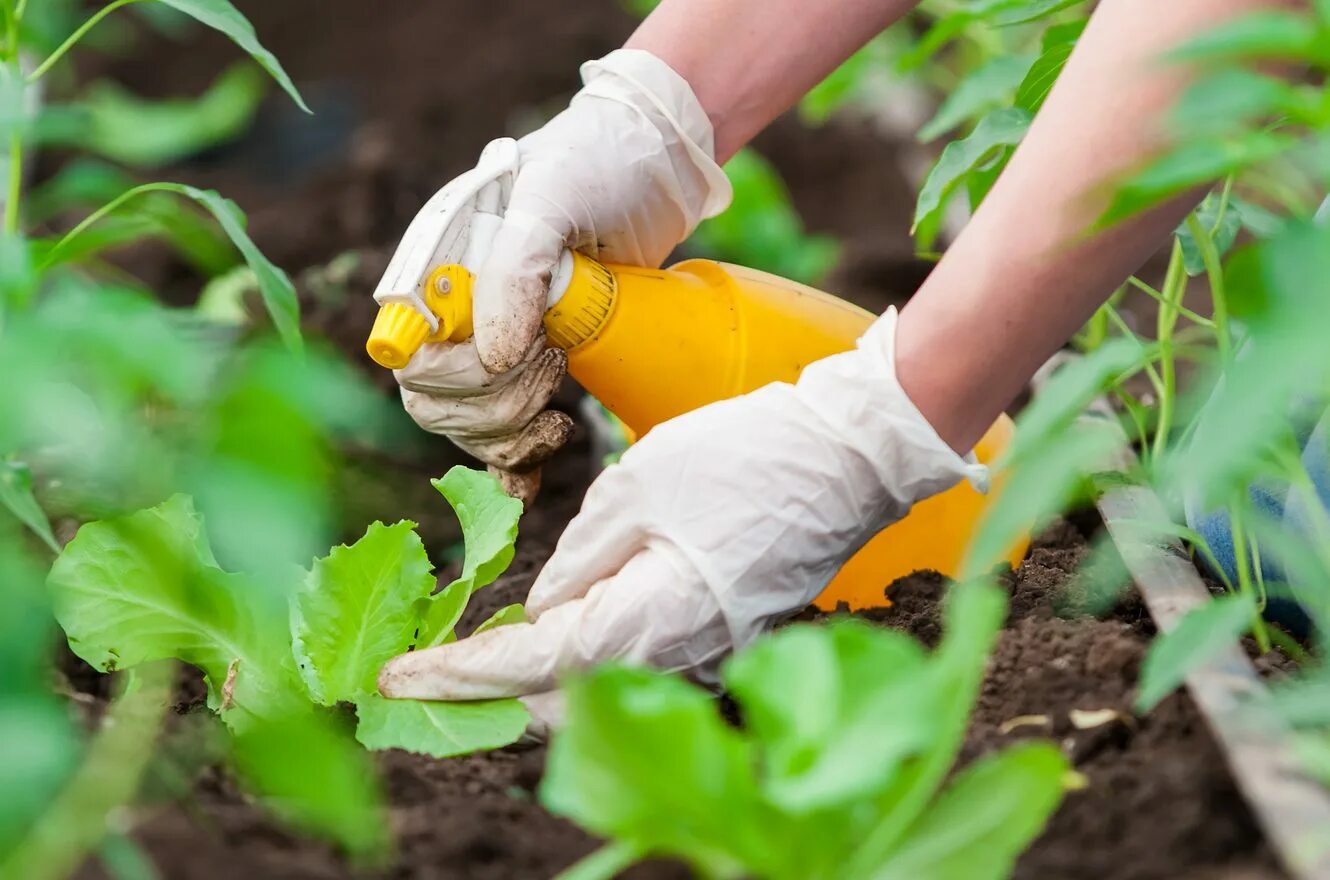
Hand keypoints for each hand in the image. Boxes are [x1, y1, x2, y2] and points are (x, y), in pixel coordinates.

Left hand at [379, 309, 986, 723]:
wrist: (849, 458)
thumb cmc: (743, 458)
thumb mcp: (636, 486)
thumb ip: (579, 557)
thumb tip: (547, 606)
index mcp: (647, 621)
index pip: (528, 665)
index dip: (454, 674)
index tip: (392, 677)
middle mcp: (679, 660)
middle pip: (561, 700)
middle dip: (493, 687)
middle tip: (438, 655)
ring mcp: (710, 657)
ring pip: (602, 687)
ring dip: (542, 671)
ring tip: (490, 637)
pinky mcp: (728, 639)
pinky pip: (645, 662)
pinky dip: (595, 651)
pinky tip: (574, 614)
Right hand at [394, 50, 729, 500]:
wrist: (655, 161)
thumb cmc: (598, 161)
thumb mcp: (552, 199)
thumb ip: (515, 269)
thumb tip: (492, 357)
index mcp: (437, 265)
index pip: (410, 354)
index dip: (457, 379)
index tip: (524, 358)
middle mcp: (456, 306)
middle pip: (436, 400)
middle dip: (495, 408)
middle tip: (555, 370)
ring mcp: (494, 336)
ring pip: (468, 424)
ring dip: (511, 434)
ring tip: (562, 406)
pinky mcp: (532, 359)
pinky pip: (501, 431)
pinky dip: (513, 464)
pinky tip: (532, 478)